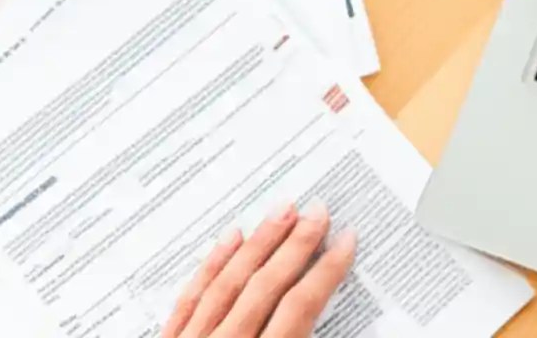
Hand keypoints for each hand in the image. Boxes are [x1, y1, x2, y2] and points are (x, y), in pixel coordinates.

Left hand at [163, 202, 357, 337]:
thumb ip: (305, 335)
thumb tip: (329, 306)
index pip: (300, 307)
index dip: (327, 271)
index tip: (346, 241)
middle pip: (266, 286)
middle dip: (296, 245)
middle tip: (318, 212)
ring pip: (228, 284)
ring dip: (259, 244)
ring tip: (282, 212)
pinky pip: (190, 299)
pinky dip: (212, 267)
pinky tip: (230, 239)